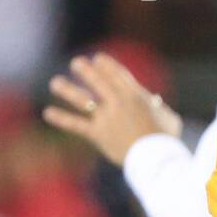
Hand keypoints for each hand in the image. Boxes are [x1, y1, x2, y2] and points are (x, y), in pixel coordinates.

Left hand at [43, 52, 182, 165]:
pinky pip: (77, 125)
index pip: (118, 75)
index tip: (98, 58)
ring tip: (55, 82)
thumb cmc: (166, 138)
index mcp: (136, 96)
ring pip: (83, 100)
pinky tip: (48, 113)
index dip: (107, 65)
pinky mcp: (98, 134)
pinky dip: (62, 119)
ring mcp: (107, 118)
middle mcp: (118, 103)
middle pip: (98, 82)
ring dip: (67, 90)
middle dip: (86, 70)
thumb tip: (154, 102)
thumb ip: (158, 107)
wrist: (156, 158)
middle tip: (76, 62)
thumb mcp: (168, 117)